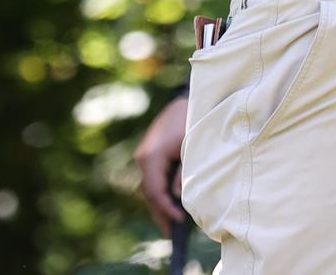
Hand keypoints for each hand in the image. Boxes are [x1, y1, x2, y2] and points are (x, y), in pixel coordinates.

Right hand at [134, 92, 189, 227]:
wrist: (187, 99)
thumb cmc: (192, 122)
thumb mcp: (192, 150)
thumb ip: (184, 175)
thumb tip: (178, 197)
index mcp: (152, 156)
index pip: (155, 191)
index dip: (166, 209)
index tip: (180, 222)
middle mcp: (144, 157)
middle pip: (149, 193)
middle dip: (160, 214)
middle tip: (171, 235)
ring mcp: (144, 155)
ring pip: (150, 186)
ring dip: (159, 205)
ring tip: (170, 225)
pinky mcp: (150, 153)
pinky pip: (153, 178)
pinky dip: (161, 192)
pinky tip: (170, 204)